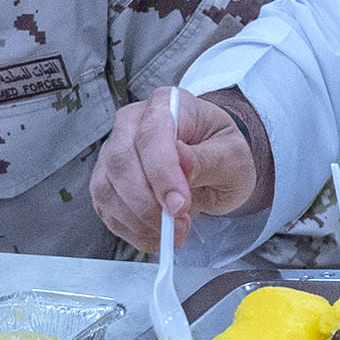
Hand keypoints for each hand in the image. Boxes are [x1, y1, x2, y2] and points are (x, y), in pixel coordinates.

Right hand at [88, 90, 262, 245]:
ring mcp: (114, 151)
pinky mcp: (107, 181)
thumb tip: (181, 160)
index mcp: (166, 105)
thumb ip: (208, 158)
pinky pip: (106, 209)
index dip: (162, 174)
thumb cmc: (222, 152)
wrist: (213, 162)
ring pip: (106, 189)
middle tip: (180, 225)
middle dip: (148, 203)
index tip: (180, 206)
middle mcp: (132, 123)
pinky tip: (157, 234)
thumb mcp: (233, 155)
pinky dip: (131, 230)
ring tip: (174, 231)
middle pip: (120, 162)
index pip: (152, 135)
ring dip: (139, 220)